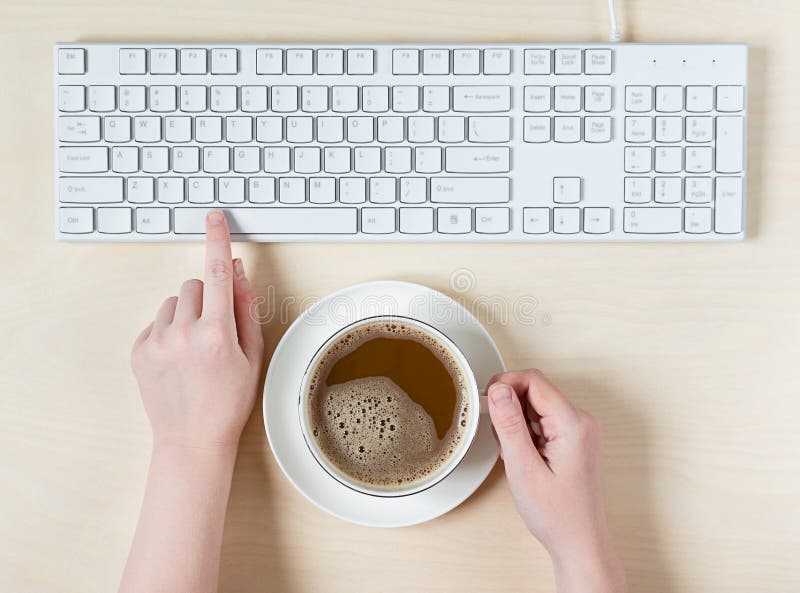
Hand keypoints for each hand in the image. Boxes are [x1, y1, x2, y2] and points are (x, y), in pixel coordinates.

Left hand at [131, 210, 263, 451]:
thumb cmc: (229, 402)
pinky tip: (179, 358)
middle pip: (193, 285)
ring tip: (195, 347)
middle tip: (216, 327)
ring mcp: (157, 342)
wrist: (192, 439)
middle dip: (207, 296)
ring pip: (173, 302)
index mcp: (217, 334)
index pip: (217, 273)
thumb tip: (238, 272)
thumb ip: (246, 310)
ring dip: (186, 313)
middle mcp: (183, 333)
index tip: (214, 218)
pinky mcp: (139, 351)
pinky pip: (156, 322)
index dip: (217, 241)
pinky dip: (168, 330)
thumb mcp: (252, 356)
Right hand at [487, 370, 625, 592]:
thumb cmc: (558, 515)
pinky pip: (542, 423)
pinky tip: (524, 459)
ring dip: (516, 424)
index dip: (505, 385)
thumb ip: (510, 425)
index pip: (534, 381)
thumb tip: (499, 390)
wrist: (580, 544)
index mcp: (574, 424)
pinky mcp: (572, 440)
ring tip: (515, 456)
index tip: (487, 401)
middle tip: (501, 439)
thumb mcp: (524, 468)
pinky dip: (525, 435)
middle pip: (535, 391)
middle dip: (510, 409)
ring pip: (536, 407)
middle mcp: (581, 422)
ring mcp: (578, 431)